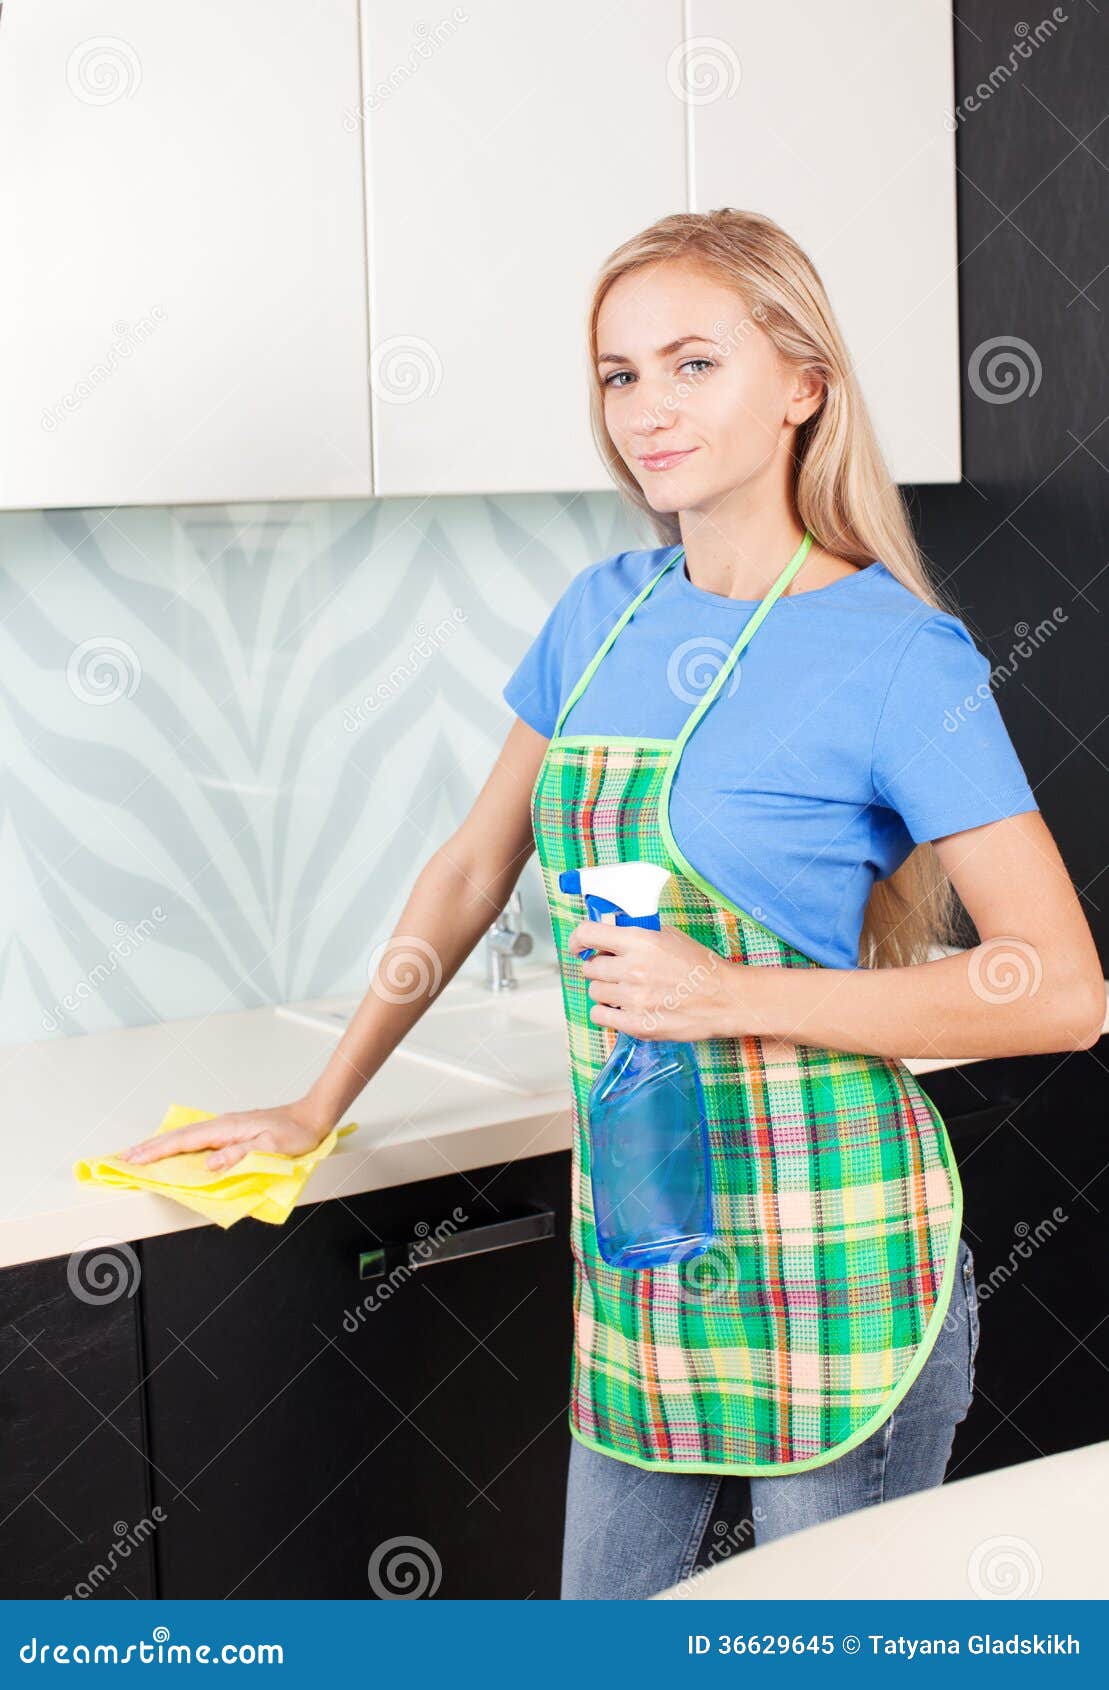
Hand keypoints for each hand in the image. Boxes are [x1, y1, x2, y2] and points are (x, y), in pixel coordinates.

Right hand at [115, 1098, 335, 1171]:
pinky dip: (178, 1144)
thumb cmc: (295, 1134)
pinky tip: (174, 1150)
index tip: (133, 1159)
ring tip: (139, 1154)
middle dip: (149, 1148)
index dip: (157, 1152)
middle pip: (178, 1137)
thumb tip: (210, 1163)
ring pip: (185, 1137)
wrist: (310, 1117)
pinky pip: (196, 1139)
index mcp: (226, 1129)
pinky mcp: (230, 1132)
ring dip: (161, 1145)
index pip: (184, 1142)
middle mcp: (222, 1125)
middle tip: (123, 1158)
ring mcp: (225, 1127)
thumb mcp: (271, 1147)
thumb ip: (241, 1154)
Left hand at [567, 919, 738, 1041]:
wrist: (725, 999)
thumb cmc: (701, 967)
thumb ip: (637, 934)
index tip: (579, 946)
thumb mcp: (670, 936)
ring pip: (594, 992)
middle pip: (590, 967)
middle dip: (600, 968)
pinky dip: (607, 1012)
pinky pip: (599, 1015)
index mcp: (641, 941)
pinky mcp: (637, 1024)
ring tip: (626, 990)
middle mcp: (633, 968)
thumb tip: (610, 932)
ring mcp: (634, 999)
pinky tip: (622, 1007)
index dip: (579, 939)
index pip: (588, 934)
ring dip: (605, 990)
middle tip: (615, 971)